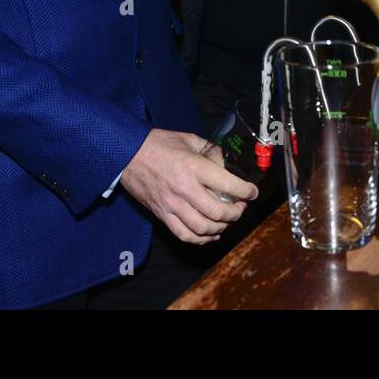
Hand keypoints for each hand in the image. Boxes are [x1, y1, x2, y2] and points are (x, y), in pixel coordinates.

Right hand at [120, 129, 257, 243]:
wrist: (126, 154)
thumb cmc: (157, 144)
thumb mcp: (188, 139)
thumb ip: (210, 150)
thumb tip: (227, 162)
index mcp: (193, 167)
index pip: (228, 185)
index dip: (246, 191)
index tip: (252, 192)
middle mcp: (184, 188)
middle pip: (218, 211)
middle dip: (236, 213)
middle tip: (240, 207)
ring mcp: (172, 204)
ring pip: (203, 227)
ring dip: (221, 227)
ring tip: (227, 220)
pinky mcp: (162, 214)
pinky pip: (184, 234)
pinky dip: (200, 239)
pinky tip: (210, 234)